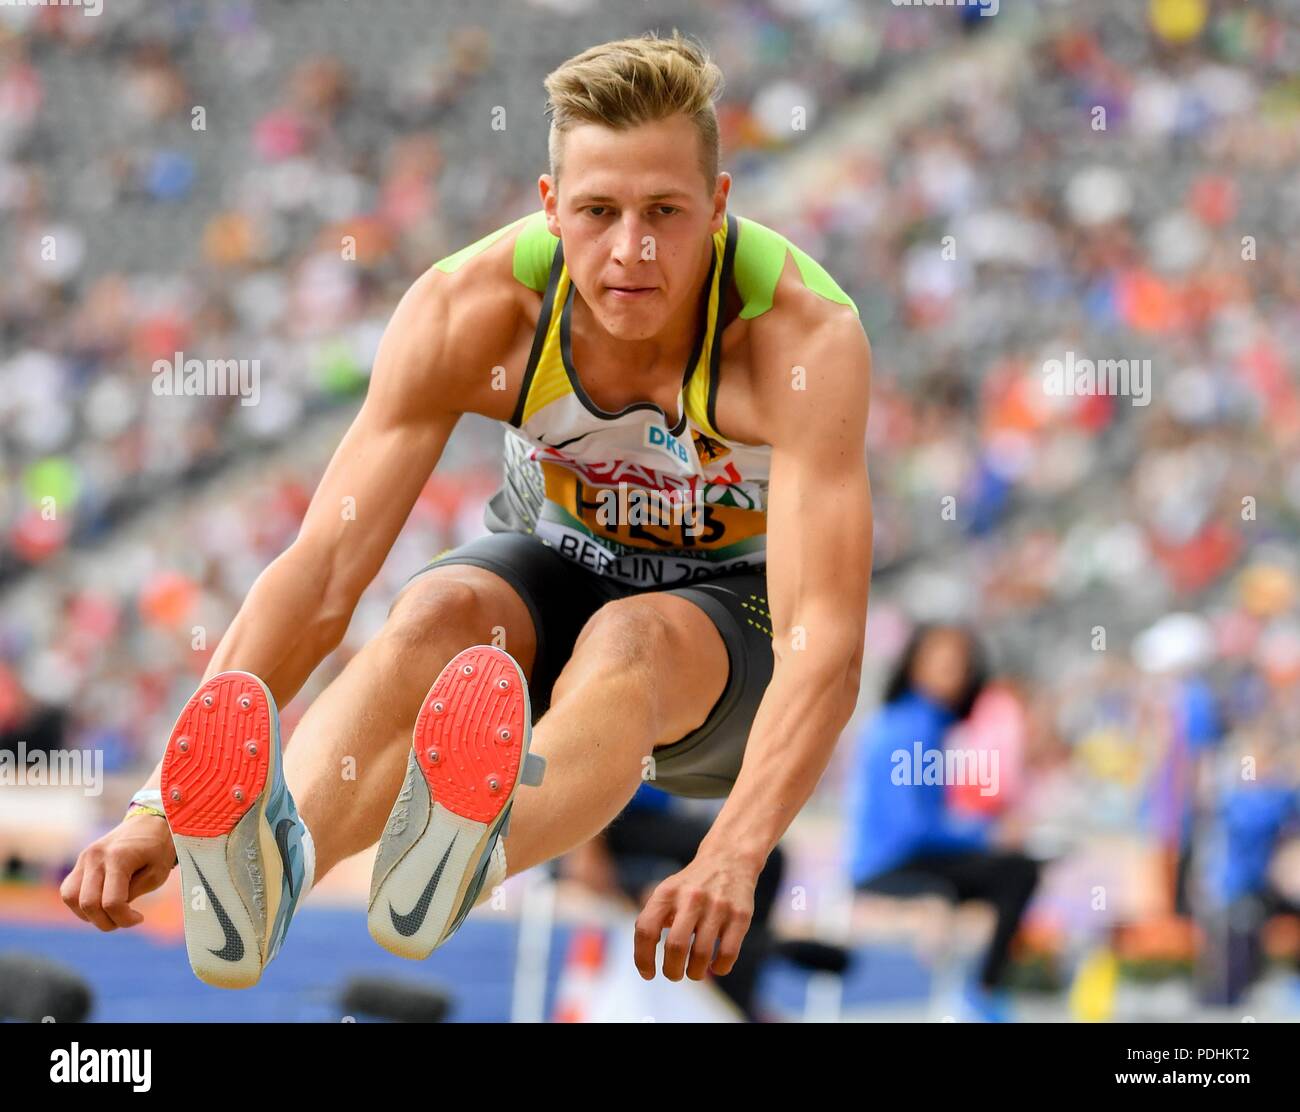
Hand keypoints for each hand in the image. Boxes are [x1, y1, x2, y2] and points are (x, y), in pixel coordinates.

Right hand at [60, 815, 174, 930]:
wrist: (150, 822)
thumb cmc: (158, 849)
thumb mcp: (156, 873)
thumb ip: (131, 894)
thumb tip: (111, 912)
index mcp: (119, 857)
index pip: (112, 902)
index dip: (124, 919)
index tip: (139, 918)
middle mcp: (96, 857)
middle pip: (88, 904)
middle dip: (106, 921)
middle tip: (124, 920)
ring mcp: (85, 857)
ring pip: (70, 898)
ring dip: (88, 915)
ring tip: (110, 914)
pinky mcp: (81, 861)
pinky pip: (69, 889)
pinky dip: (80, 903)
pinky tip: (100, 904)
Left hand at [633, 850, 756, 981]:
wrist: (729, 859)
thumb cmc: (691, 886)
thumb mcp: (667, 893)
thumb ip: (653, 920)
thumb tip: (645, 960)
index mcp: (667, 893)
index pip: (646, 930)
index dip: (643, 958)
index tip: (648, 973)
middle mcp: (691, 897)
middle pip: (675, 946)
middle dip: (672, 971)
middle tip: (674, 974)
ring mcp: (717, 906)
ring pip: (701, 955)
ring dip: (695, 973)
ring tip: (694, 972)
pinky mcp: (740, 915)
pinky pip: (727, 954)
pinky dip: (719, 968)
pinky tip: (716, 966)